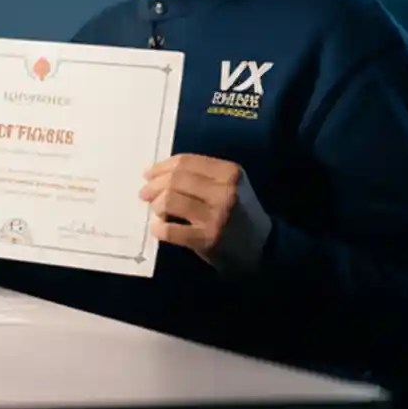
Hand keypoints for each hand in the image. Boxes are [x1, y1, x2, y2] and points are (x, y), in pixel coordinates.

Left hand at [139, 153, 272, 274]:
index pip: (186, 162)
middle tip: (144, 193)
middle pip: (175, 179)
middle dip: (153, 185)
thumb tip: (158, 172)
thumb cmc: (239, 211)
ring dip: (155, 205)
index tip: (149, 173)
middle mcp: (226, 191)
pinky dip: (158, 228)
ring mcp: (217, 216)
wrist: (262, 247)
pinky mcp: (208, 238)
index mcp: (230, 172)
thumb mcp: (230, 185)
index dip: (161, 166)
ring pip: (170, 200)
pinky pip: (170, 229)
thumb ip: (201, 175)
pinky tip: (158, 228)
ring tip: (155, 210)